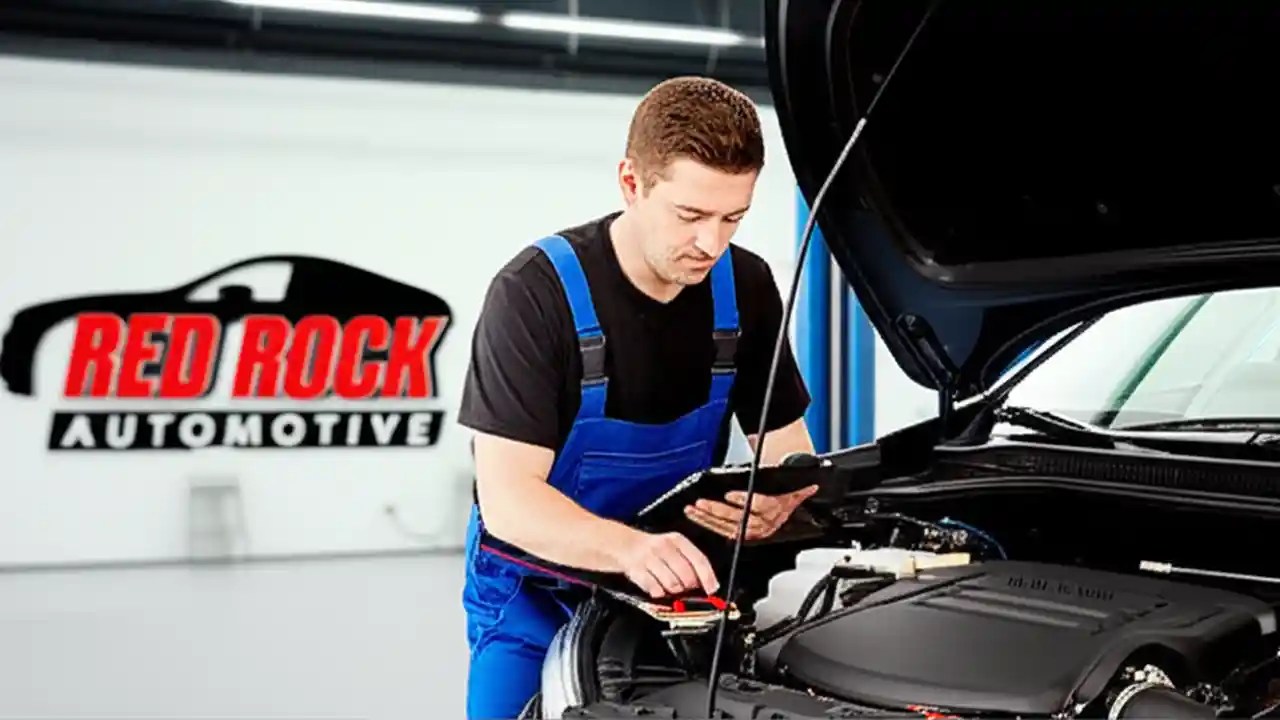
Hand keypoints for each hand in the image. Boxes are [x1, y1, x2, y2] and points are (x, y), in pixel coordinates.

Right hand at [615, 531, 719, 599]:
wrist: (625, 545)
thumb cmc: (655, 550)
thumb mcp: (674, 548)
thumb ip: (690, 562)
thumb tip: (706, 584)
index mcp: (678, 540)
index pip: (699, 559)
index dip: (708, 577)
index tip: (712, 590)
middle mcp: (664, 547)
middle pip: (687, 576)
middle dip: (688, 587)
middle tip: (684, 588)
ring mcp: (650, 558)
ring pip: (672, 585)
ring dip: (673, 591)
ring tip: (668, 586)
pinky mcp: (637, 570)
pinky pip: (655, 589)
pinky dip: (658, 593)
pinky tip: (657, 587)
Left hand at [683, 484, 817, 540]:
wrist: (792, 514)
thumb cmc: (788, 497)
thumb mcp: (795, 491)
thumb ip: (800, 489)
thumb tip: (811, 486)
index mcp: (777, 510)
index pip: (760, 506)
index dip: (744, 500)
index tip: (729, 495)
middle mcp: (764, 525)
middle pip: (739, 519)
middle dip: (718, 511)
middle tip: (701, 503)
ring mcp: (752, 531)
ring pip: (728, 527)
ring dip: (707, 519)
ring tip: (692, 510)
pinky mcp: (742, 535)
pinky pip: (724, 532)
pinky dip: (709, 525)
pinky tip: (697, 518)